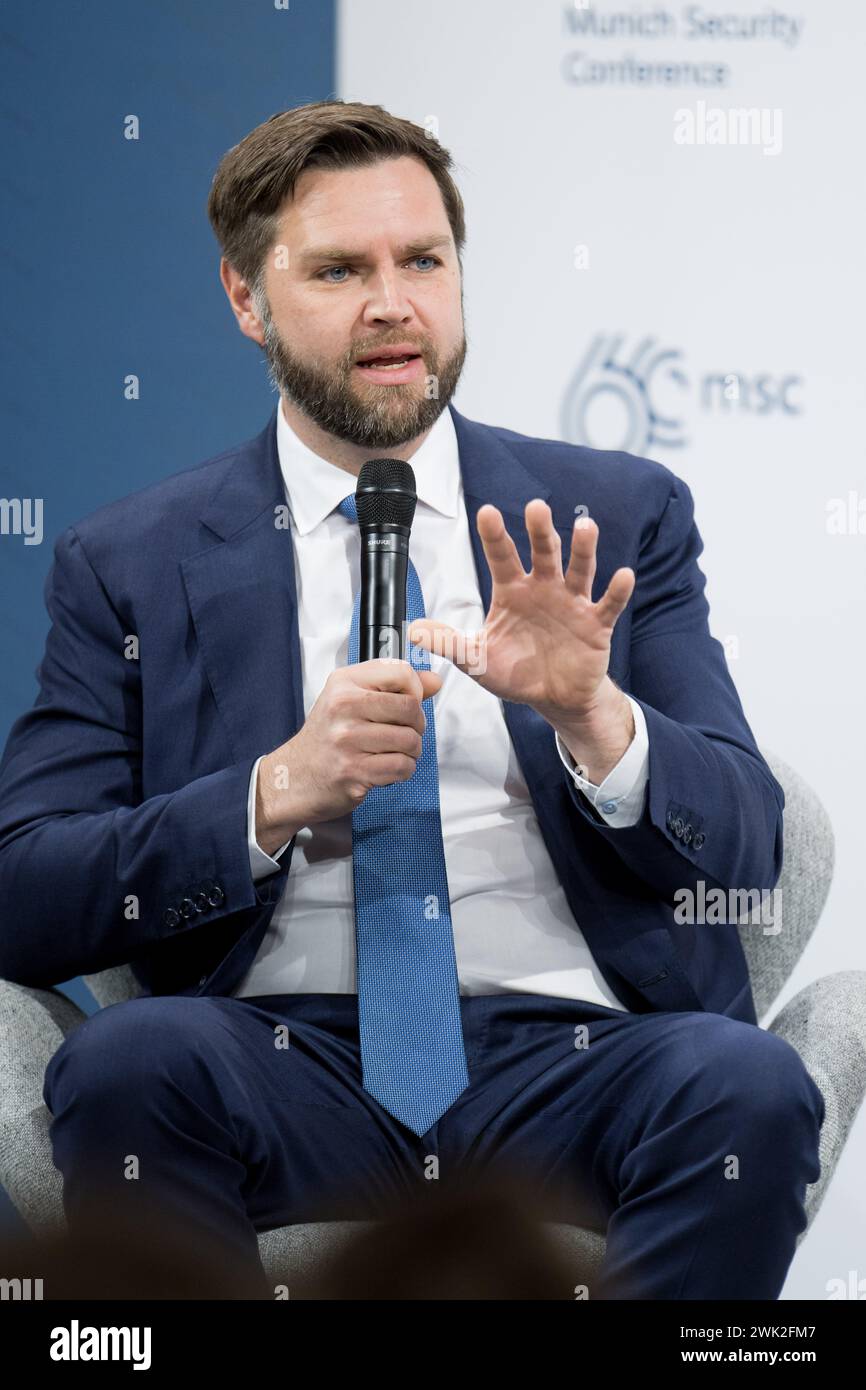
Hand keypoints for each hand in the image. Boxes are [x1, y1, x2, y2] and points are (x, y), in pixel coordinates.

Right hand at [255, 659, 442, 853]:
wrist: (293, 777)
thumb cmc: (326, 739)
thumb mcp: (352, 700)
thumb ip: (395, 688)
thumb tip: (434, 681)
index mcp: (344, 683)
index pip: (401, 672)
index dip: (415, 691)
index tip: (406, 704)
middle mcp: (344, 706)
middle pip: (411, 708)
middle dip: (416, 726)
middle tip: (402, 733)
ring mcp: (347, 739)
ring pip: (410, 740)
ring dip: (410, 752)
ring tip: (392, 753)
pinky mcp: (354, 770)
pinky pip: (402, 766)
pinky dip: (402, 771)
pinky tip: (385, 769)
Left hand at [408, 501, 633, 727]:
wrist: (554, 698)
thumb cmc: (516, 672)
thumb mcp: (478, 660)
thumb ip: (450, 643)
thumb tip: (413, 632)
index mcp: (512, 592)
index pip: (502, 557)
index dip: (495, 536)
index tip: (486, 511)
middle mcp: (544, 589)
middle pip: (544, 553)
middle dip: (540, 530)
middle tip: (536, 508)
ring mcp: (572, 603)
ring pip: (578, 570)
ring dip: (583, 549)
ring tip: (586, 527)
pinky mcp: (596, 624)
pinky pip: (608, 604)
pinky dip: (616, 590)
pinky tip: (623, 575)